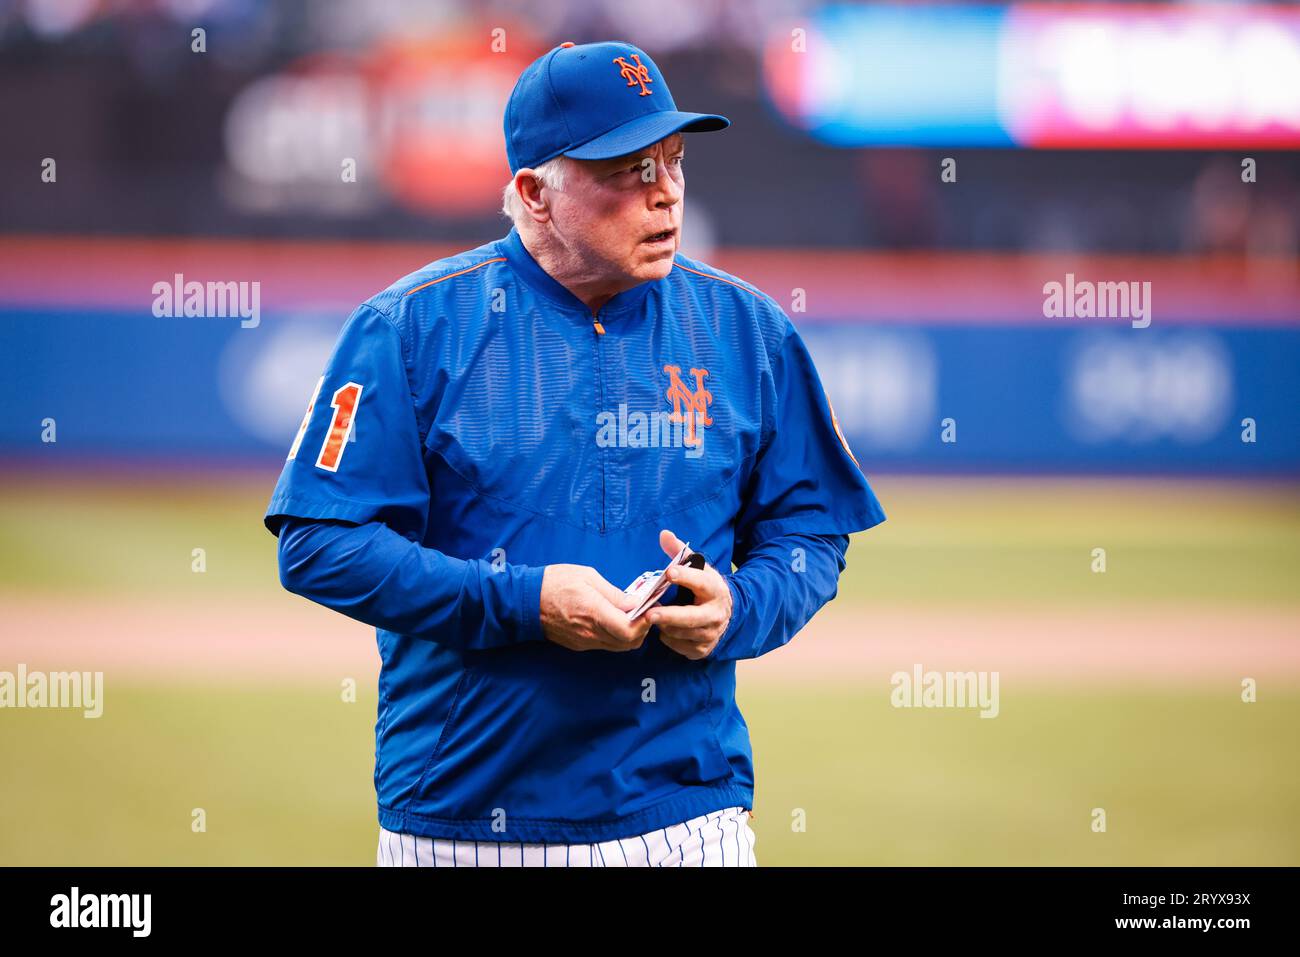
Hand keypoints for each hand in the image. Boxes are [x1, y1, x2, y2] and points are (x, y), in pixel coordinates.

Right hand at [540, 564, 651, 652]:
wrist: (525, 600)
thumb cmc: (555, 582)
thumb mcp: (588, 577)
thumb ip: (615, 593)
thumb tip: (636, 603)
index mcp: (595, 612)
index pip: (630, 631)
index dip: (646, 622)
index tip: (650, 608)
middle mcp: (591, 632)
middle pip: (629, 642)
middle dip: (643, 629)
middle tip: (644, 611)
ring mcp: (585, 642)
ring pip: (619, 646)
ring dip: (630, 634)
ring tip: (630, 615)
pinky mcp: (579, 645)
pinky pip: (606, 645)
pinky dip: (616, 636)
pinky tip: (614, 620)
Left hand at [645, 530, 732, 659]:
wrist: (727, 614)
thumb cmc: (705, 588)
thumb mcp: (698, 569)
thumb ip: (679, 553)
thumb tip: (664, 534)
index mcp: (715, 590)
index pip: (701, 582)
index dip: (686, 577)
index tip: (669, 572)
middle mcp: (716, 614)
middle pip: (691, 618)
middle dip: (669, 616)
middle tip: (648, 614)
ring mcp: (710, 633)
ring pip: (683, 634)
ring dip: (665, 626)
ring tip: (652, 617)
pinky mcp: (703, 649)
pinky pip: (680, 646)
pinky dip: (669, 639)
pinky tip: (665, 630)